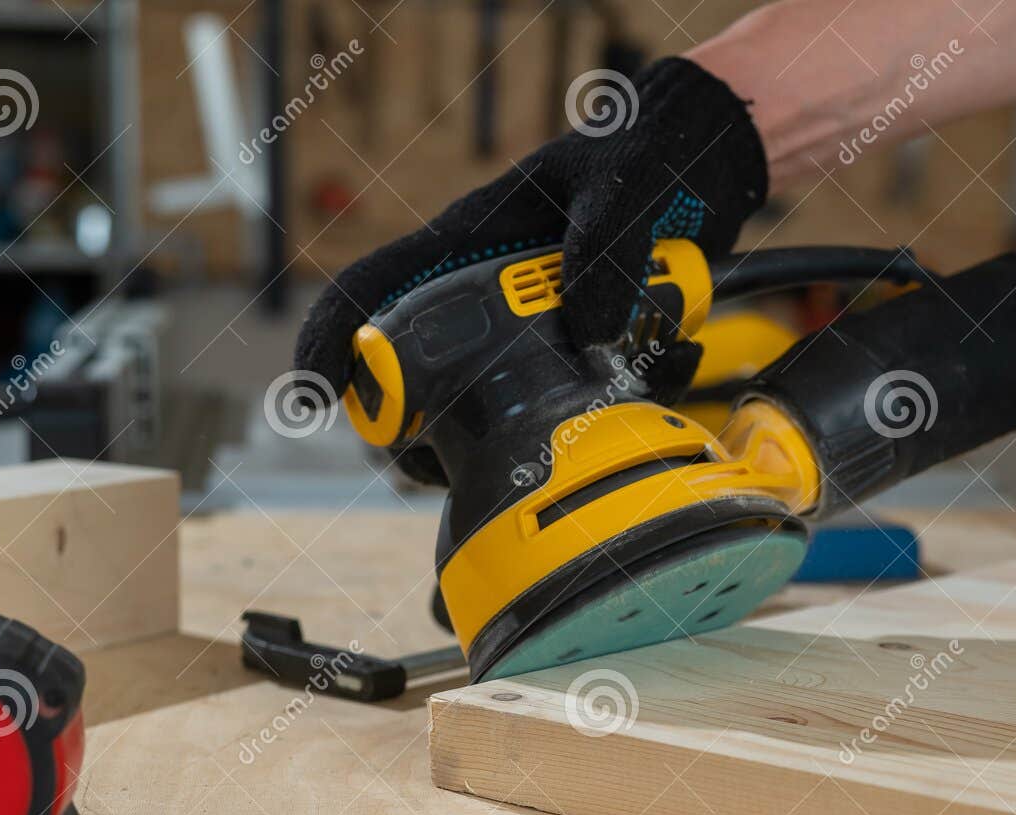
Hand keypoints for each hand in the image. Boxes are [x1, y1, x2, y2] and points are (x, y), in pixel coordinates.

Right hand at [293, 57, 767, 394]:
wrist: (700, 169)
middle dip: (425, 433)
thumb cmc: (640, 157)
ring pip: (483, 415)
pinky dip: (603, 420)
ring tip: (575, 425)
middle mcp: (481, 299)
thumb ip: (607, 244)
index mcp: (465, 245)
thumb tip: (586, 333)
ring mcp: (522, 336)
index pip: (370, 290)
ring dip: (517, 441)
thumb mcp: (622, 183)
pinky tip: (656, 382)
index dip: (330, 343)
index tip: (316, 398)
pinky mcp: (569, 361)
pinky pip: (564, 412)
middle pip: (414, 382)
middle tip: (458, 456)